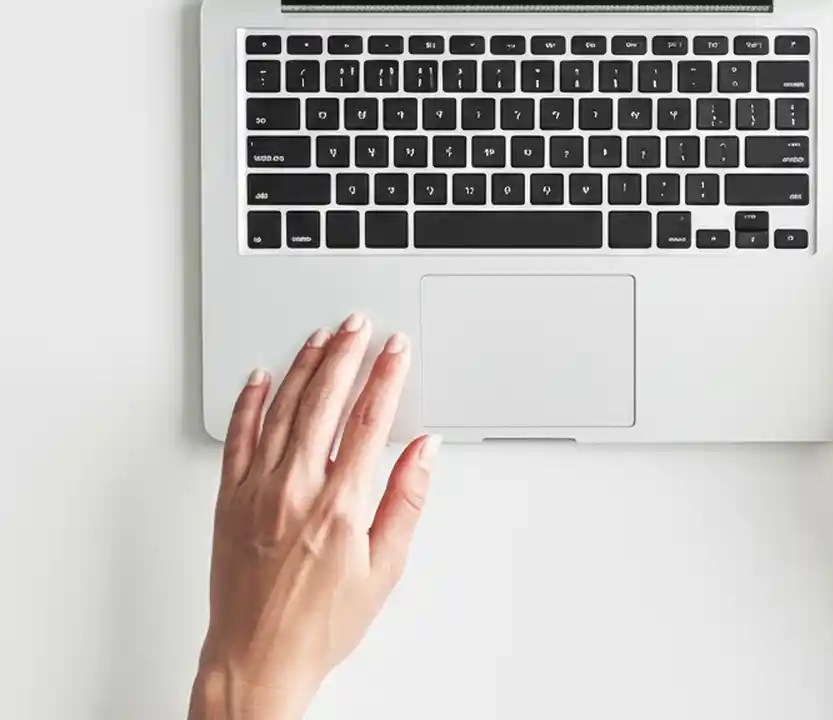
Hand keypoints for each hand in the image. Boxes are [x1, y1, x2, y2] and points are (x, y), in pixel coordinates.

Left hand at [190, 314, 440, 719]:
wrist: (257, 657)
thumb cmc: (320, 623)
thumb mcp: (385, 569)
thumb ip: (405, 501)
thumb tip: (422, 451)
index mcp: (340, 505)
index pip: (368, 419)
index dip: (386, 376)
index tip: (397, 350)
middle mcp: (295, 489)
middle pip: (323, 401)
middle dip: (345, 355)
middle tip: (359, 325)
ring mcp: (257, 490)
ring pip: (281, 409)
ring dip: (303, 366)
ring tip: (320, 337)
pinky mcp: (228, 499)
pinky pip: (238, 436)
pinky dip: (250, 402)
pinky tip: (260, 378)